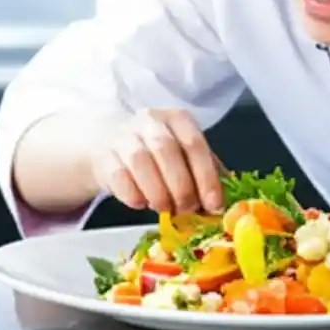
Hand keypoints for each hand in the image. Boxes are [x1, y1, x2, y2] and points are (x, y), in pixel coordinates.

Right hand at [90, 108, 225, 213]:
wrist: (109, 147)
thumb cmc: (155, 155)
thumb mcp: (184, 156)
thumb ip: (204, 173)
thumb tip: (226, 201)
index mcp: (177, 119)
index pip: (194, 144)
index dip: (206, 177)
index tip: (213, 205)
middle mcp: (149, 121)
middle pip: (166, 150)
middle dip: (181, 186)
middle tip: (186, 210)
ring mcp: (123, 136)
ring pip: (140, 161)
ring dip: (157, 192)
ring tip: (164, 208)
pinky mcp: (103, 155)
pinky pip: (118, 175)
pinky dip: (132, 193)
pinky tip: (140, 203)